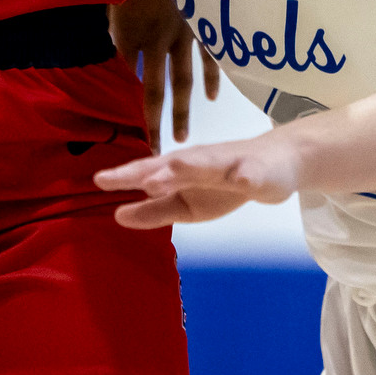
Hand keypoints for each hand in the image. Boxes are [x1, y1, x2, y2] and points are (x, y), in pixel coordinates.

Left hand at [94, 135, 302, 226]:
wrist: (277, 162)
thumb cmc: (223, 182)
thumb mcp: (186, 204)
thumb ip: (154, 210)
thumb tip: (116, 214)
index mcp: (181, 169)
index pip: (149, 171)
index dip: (125, 176)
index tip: (98, 180)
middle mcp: (200, 161)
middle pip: (173, 163)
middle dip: (152, 171)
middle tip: (127, 178)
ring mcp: (229, 163)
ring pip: (206, 164)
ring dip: (186, 168)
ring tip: (164, 179)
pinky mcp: (256, 170)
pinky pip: (251, 174)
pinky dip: (245, 176)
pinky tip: (241, 180)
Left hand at [108, 0, 219, 140]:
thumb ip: (109, 5)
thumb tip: (106, 22)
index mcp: (126, 30)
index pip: (123, 70)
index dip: (122, 92)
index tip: (122, 115)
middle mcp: (154, 40)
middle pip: (152, 89)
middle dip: (152, 122)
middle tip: (153, 153)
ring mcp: (183, 34)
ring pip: (182, 80)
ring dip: (182, 110)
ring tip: (182, 138)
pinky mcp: (204, 23)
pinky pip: (209, 58)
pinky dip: (210, 79)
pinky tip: (211, 99)